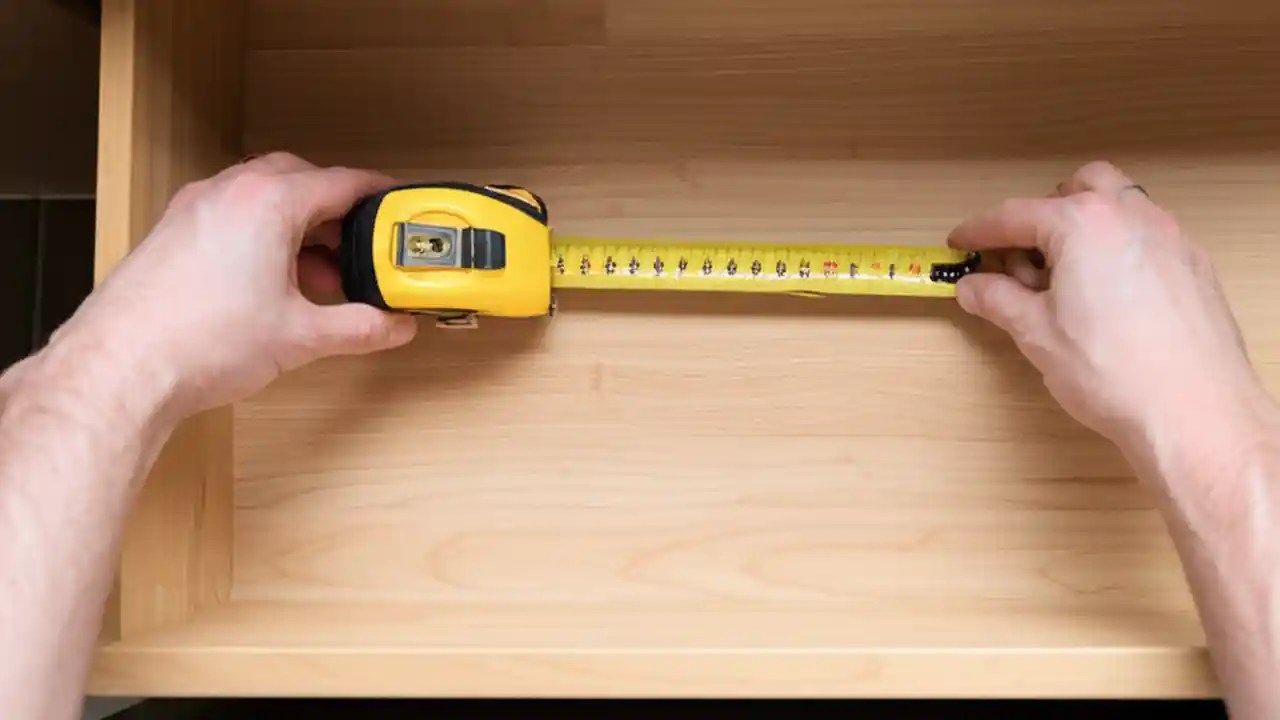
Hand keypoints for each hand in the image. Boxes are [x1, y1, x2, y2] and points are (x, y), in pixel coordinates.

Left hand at [53, 153, 416, 416]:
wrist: (123, 367)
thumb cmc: (202, 341)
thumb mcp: (301, 337)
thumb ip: (359, 327)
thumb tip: (394, 326)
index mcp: (268, 202)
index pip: (341, 182)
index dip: (377, 196)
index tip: (397, 208)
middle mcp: (228, 192)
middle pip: (300, 180)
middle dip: (336, 211)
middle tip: (362, 245)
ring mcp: (194, 208)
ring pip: (262, 197)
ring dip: (297, 226)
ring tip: (319, 276)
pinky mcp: (172, 232)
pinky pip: (231, 215)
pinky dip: (261, 236)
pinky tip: (272, 284)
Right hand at [948, 161, 1258, 446]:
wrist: (1194, 412)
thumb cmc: (1113, 371)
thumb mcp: (1036, 334)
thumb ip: (999, 300)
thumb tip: (974, 287)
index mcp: (1083, 224)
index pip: (1015, 215)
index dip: (979, 231)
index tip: (960, 244)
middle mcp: (1131, 216)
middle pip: (1077, 189)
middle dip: (1043, 215)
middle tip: (1021, 261)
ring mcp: (1170, 236)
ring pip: (1119, 205)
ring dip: (1085, 226)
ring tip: (1066, 279)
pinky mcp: (1194, 264)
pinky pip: (1147, 236)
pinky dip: (1118, 248)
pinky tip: (1107, 296)